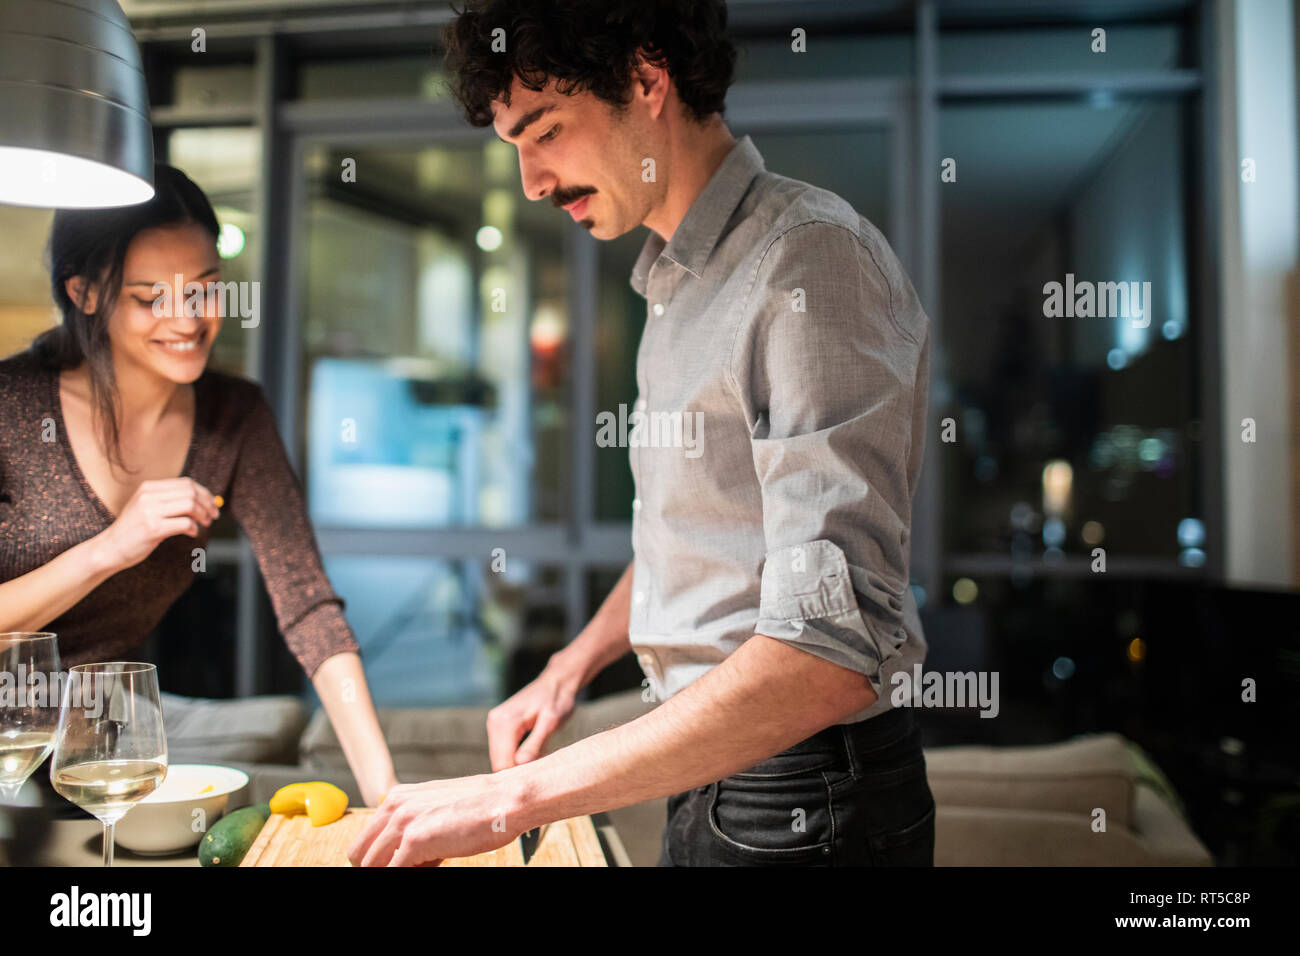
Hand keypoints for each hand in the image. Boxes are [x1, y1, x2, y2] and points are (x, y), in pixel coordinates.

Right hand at [93, 478, 219, 570]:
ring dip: (203, 515)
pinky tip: (192, 533)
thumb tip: (201, 498)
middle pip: (190, 492)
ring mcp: (150, 511)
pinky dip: (194, 528)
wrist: (110, 548)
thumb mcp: (146, 507)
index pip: (185, 483)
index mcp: (148, 488)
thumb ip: (168, 500)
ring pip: (190, 504)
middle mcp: (148, 496)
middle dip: (207, 504)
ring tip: (205, 523)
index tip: (212, 504)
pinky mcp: (153, 528)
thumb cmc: (133, 530)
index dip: (204, 493)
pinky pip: (185, 523)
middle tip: (213, 515)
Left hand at [347, 775, 521, 866]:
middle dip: (377, 868)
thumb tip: (403, 860)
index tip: (394, 865)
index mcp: (398, 798)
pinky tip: (433, 866)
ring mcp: (402, 824)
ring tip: (426, 864)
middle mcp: (394, 807)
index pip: (366, 839)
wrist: (505, 800)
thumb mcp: (437, 812)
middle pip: (359, 854)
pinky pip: (392, 873)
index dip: (377, 859)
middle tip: (410, 868)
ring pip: (369, 865)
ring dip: (392, 870)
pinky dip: (407, 875)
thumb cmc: (481, 807)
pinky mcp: (414, 842)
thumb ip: (414, 831)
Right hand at [486, 660, 579, 770]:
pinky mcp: (499, 726)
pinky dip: (516, 757)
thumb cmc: (557, 699)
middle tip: (539, 775)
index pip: (502, 764)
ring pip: (500, 758)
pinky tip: (532, 755)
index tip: (535, 782)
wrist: (557, 681)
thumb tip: (520, 765)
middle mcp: (494, 722)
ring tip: (538, 762)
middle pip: (499, 763)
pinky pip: (504, 750)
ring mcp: (495, 723)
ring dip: (517, 765)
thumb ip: (535, 743)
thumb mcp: (550, 723)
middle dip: (517, 772)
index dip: (517, 777)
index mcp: (504, 722)